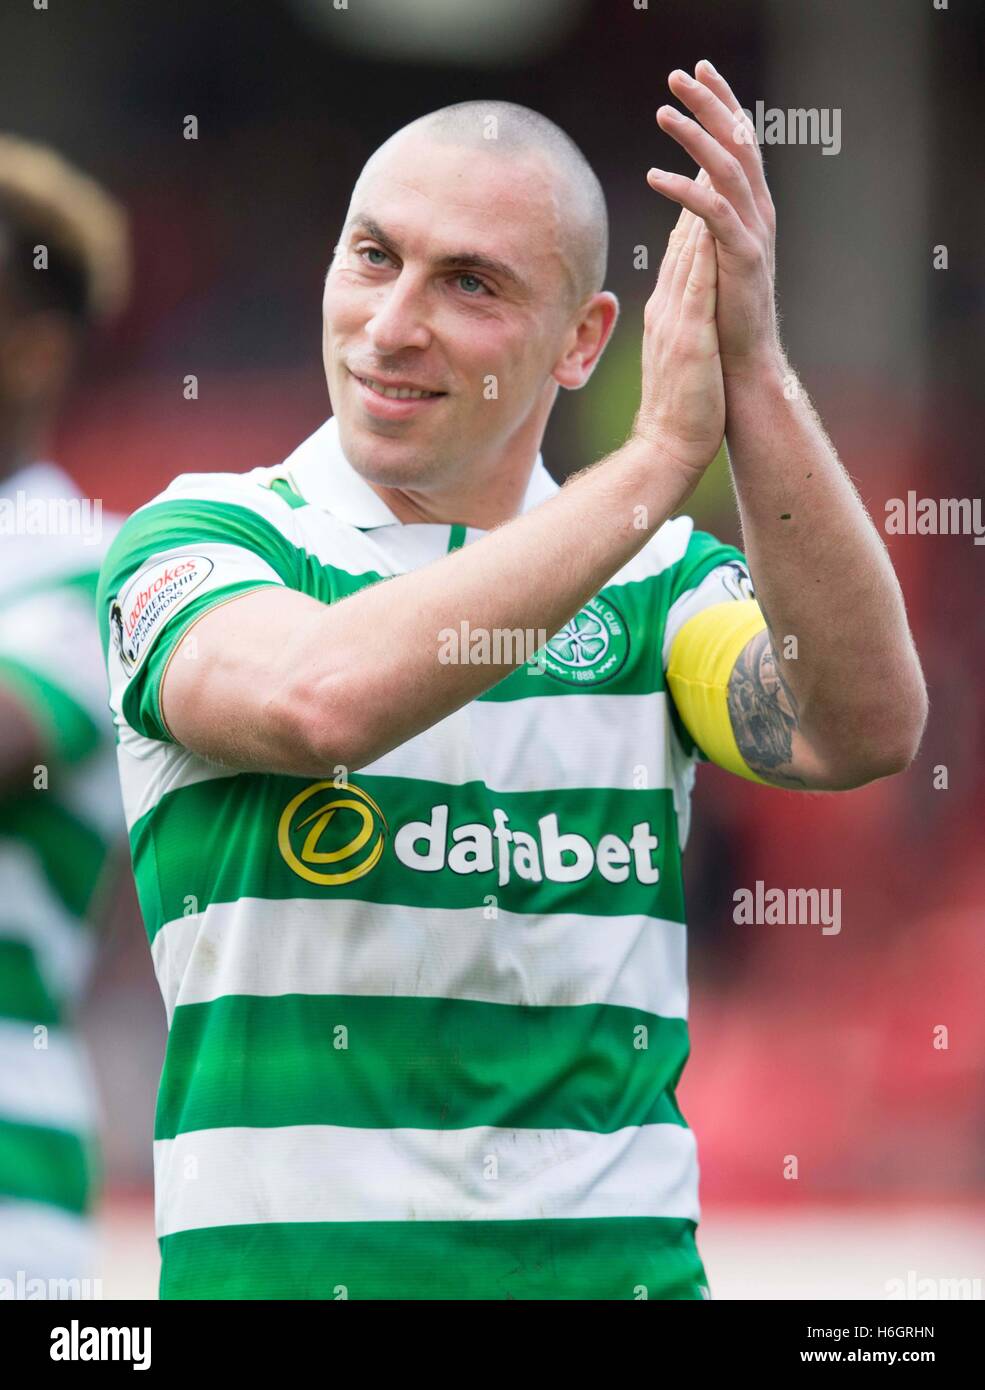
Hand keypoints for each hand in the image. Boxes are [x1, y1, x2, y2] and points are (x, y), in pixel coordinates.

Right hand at [634, 173, 725, 481]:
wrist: (667, 448)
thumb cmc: (678, 413)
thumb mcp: (678, 358)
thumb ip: (679, 328)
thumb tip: (688, 311)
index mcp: (666, 310)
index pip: (681, 249)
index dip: (692, 203)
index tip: (704, 163)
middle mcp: (666, 305)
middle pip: (682, 235)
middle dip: (693, 185)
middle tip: (704, 135)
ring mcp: (674, 318)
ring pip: (686, 248)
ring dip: (695, 202)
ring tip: (707, 157)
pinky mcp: (687, 334)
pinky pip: (695, 282)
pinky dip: (701, 247)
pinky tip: (710, 216)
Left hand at [648, 60, 780, 376]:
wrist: (742, 367)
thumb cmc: (724, 320)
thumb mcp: (714, 260)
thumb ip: (707, 223)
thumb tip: (694, 193)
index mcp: (749, 211)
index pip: (737, 145)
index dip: (721, 105)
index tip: (698, 73)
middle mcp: (756, 216)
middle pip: (738, 144)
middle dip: (711, 104)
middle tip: (682, 73)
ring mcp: (752, 236)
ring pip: (728, 170)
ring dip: (696, 137)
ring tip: (664, 112)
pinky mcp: (742, 261)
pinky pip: (714, 215)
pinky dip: (685, 193)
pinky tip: (655, 176)